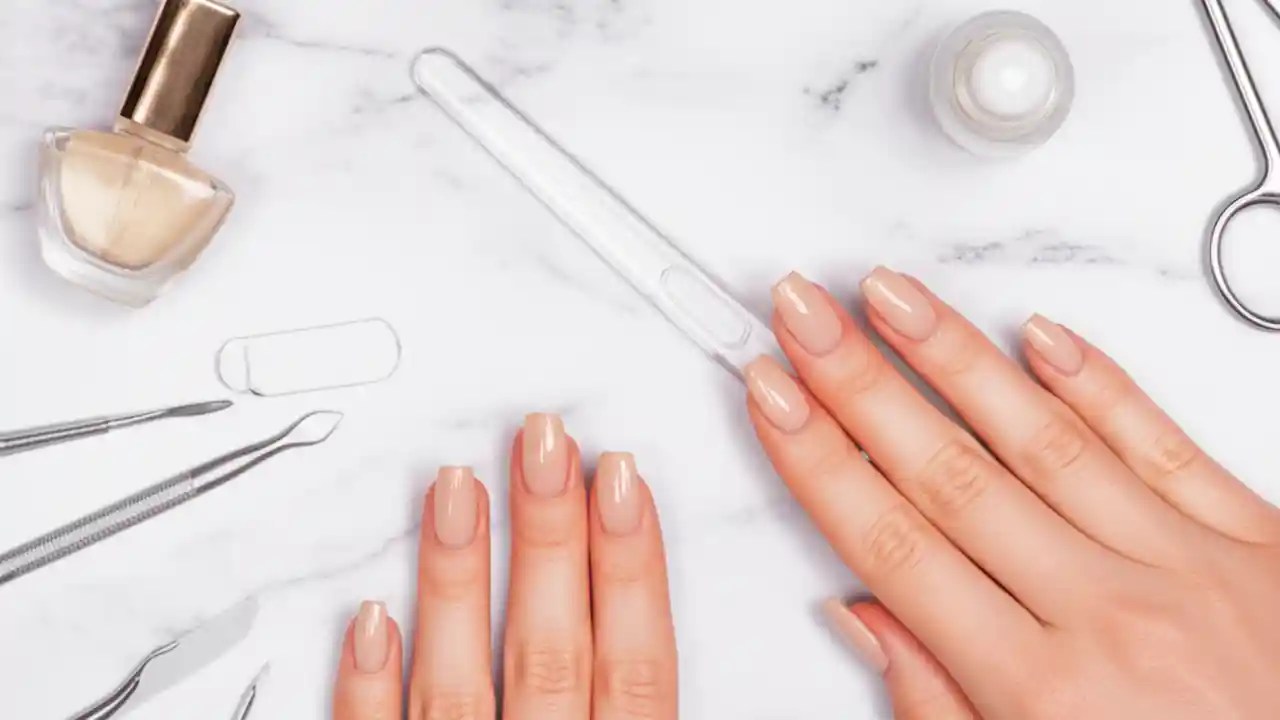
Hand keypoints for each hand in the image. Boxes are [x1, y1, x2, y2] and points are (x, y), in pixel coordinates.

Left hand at [331, 415, 677, 719]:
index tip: (622, 481)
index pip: (636, 666)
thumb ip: (638, 702)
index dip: (633, 568)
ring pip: (459, 686)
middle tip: (544, 447)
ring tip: (456, 487)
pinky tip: (370, 618)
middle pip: (551, 652)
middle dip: (550, 539)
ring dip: (459, 581)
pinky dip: (370, 688)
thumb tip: (644, 620)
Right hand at [747, 268, 1279, 718]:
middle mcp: (1112, 614)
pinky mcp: (1258, 542)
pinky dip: (1099, 382)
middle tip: (805, 314)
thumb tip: (870, 620)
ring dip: (954, 357)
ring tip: (892, 298)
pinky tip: (1041, 335)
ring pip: (1043, 439)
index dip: (819, 461)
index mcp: (1045, 692)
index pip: (895, 546)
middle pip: (951, 475)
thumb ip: (943, 707)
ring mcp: (1189, 567)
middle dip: (858, 381)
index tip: (775, 400)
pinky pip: (1165, 444)